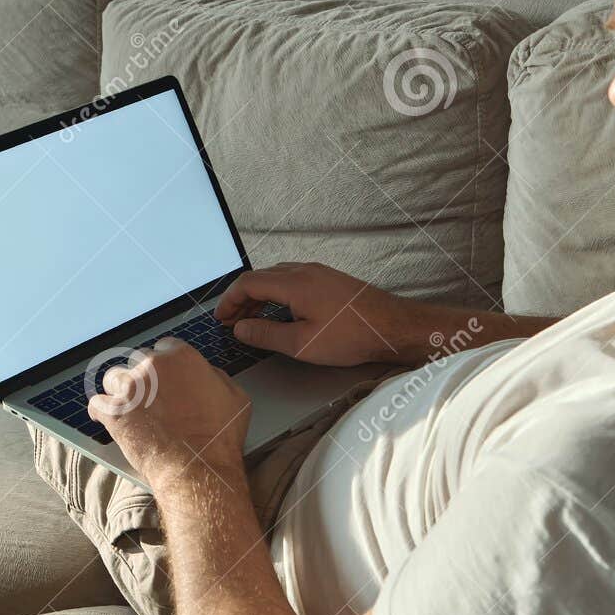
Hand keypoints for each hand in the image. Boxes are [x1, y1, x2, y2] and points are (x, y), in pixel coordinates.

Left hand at [89, 338, 252, 491]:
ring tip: (129, 407)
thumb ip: (216, 377)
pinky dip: (101, 411)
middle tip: (151, 398)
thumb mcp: (235, 398)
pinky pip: (97, 403)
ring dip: (120, 390)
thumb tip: (206, 374)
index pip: (165, 347)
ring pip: (114, 378)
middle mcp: (153, 365)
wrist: (198, 467)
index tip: (165, 378)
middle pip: (138, 361)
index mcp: (182, 357)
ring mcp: (130, 388)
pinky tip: (107, 418)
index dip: (166, 365)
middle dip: (144, 377)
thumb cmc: (219, 437)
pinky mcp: (114, 412)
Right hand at [214, 262, 427, 366]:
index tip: (221, 318)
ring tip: (252, 319)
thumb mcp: (301, 344)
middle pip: (261, 277)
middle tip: (232, 321)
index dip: (230, 301)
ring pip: (277, 277)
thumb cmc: (351, 336)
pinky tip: (280, 312)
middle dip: (242, 299)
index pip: (248, 283)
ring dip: (260, 296)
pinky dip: (278, 294)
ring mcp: (319, 273)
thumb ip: (266, 335)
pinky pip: (294, 280)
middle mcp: (305, 271)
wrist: (393, 326)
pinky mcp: (331, 280)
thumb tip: (241, 329)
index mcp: (293, 282)